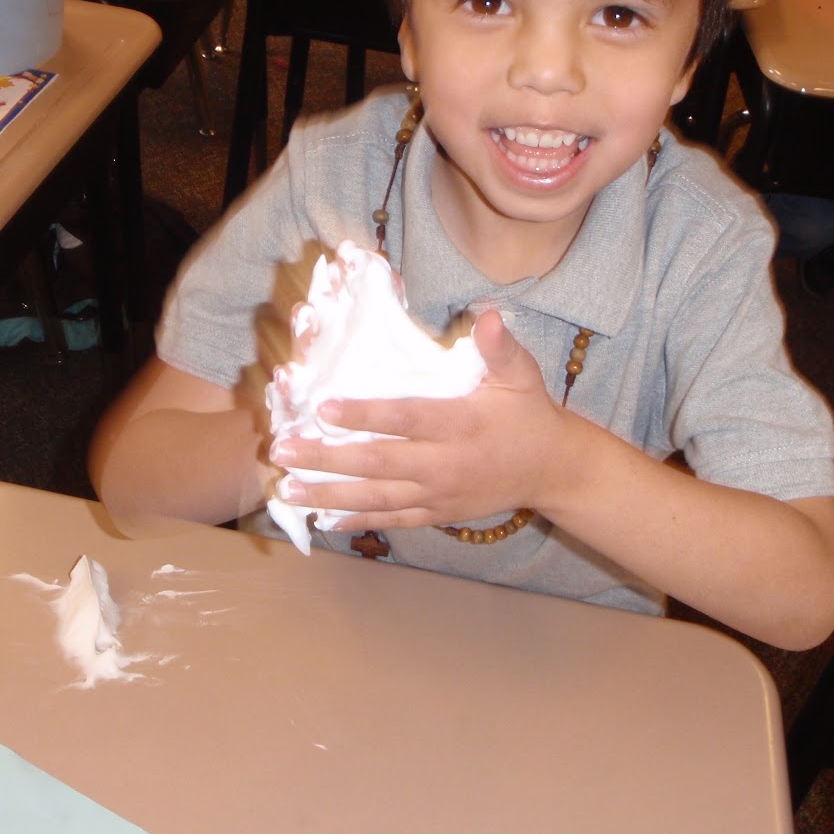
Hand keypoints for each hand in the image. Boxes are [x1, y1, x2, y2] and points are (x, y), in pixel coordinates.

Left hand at [268, 311, 571, 530]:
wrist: (551, 469)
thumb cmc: (528, 413)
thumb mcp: (521, 374)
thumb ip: (500, 346)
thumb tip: (488, 313)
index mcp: (459, 425)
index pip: (405, 419)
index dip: (364, 414)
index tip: (323, 407)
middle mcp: (443, 464)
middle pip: (377, 463)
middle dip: (326, 458)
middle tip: (282, 449)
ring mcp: (438, 494)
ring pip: (376, 498)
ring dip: (329, 494)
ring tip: (287, 488)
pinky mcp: (437, 513)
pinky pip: (392, 519)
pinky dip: (358, 520)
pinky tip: (324, 519)